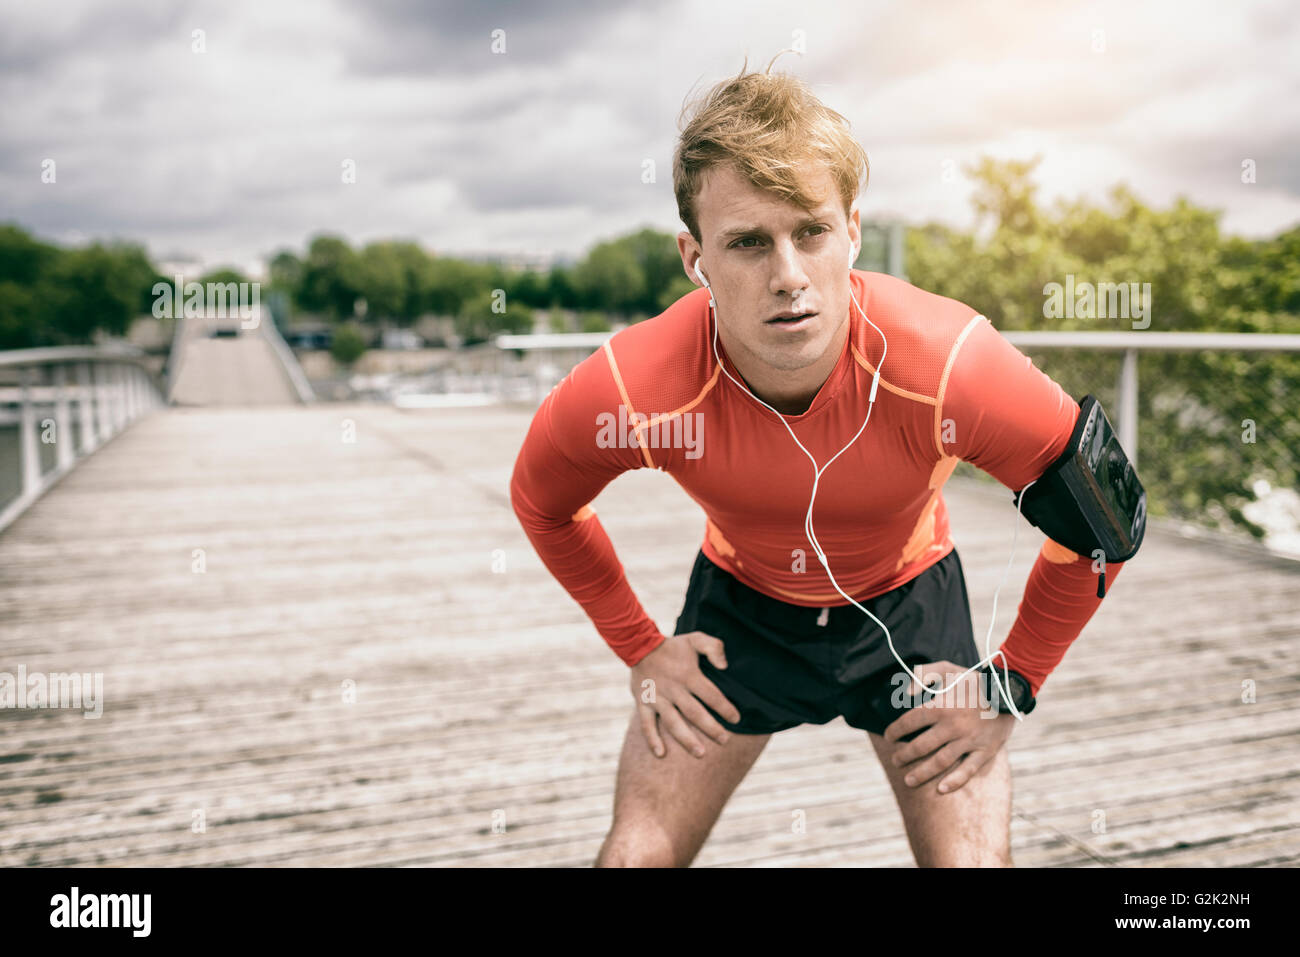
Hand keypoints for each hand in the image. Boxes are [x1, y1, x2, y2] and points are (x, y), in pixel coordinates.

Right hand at [629, 631, 741, 759]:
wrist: (639, 645)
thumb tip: (724, 666)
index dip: (725, 708)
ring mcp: (657, 698)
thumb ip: (714, 648)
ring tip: (700, 753)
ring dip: (686, 739)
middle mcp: (673, 689)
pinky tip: (661, 754)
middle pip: (695, 713)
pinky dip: (652, 739)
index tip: (736, 720)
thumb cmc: (673, 646)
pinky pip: (647, 724)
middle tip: (725, 740)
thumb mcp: (695, 639)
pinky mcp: (643, 703)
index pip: (711, 695)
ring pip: (673, 723)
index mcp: (688, 675)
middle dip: (711, 729)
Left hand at [881, 659, 1016, 793]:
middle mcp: (952, 726)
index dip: (895, 731)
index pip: (910, 722)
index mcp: (941, 707)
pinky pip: (968, 770)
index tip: (889, 737)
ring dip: (922, 773)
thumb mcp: (947, 669)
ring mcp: (969, 741)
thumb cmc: (974, 681)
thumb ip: (923, 674)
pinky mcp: (985, 751)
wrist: (1009, 692)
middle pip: (921, 746)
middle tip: (896, 760)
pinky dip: (954, 781)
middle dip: (904, 755)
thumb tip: (906, 693)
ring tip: (908, 781)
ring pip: (940, 762)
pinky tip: (941, 789)